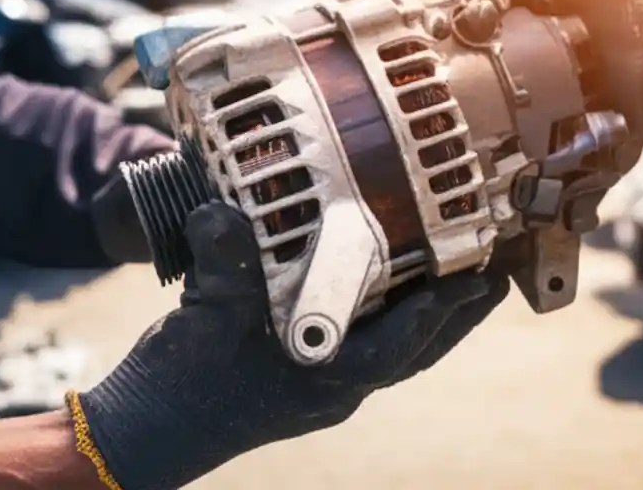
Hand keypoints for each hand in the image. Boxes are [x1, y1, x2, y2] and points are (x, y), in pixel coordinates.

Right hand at [78, 202, 508, 489]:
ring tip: (459, 279)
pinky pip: (359, 340)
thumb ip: (220, 262)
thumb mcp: (203, 318)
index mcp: (326, 377)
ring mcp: (319, 383)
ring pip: (392, 347)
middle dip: (457, 315)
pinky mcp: (299, 375)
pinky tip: (380, 285)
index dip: (442, 309)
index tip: (479, 275)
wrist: (145, 433)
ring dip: (427, 314)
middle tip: (496, 275)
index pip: (402, 342)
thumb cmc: (180, 388)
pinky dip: (382, 312)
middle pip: (414, 349)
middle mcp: (334, 384)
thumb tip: (222, 210)